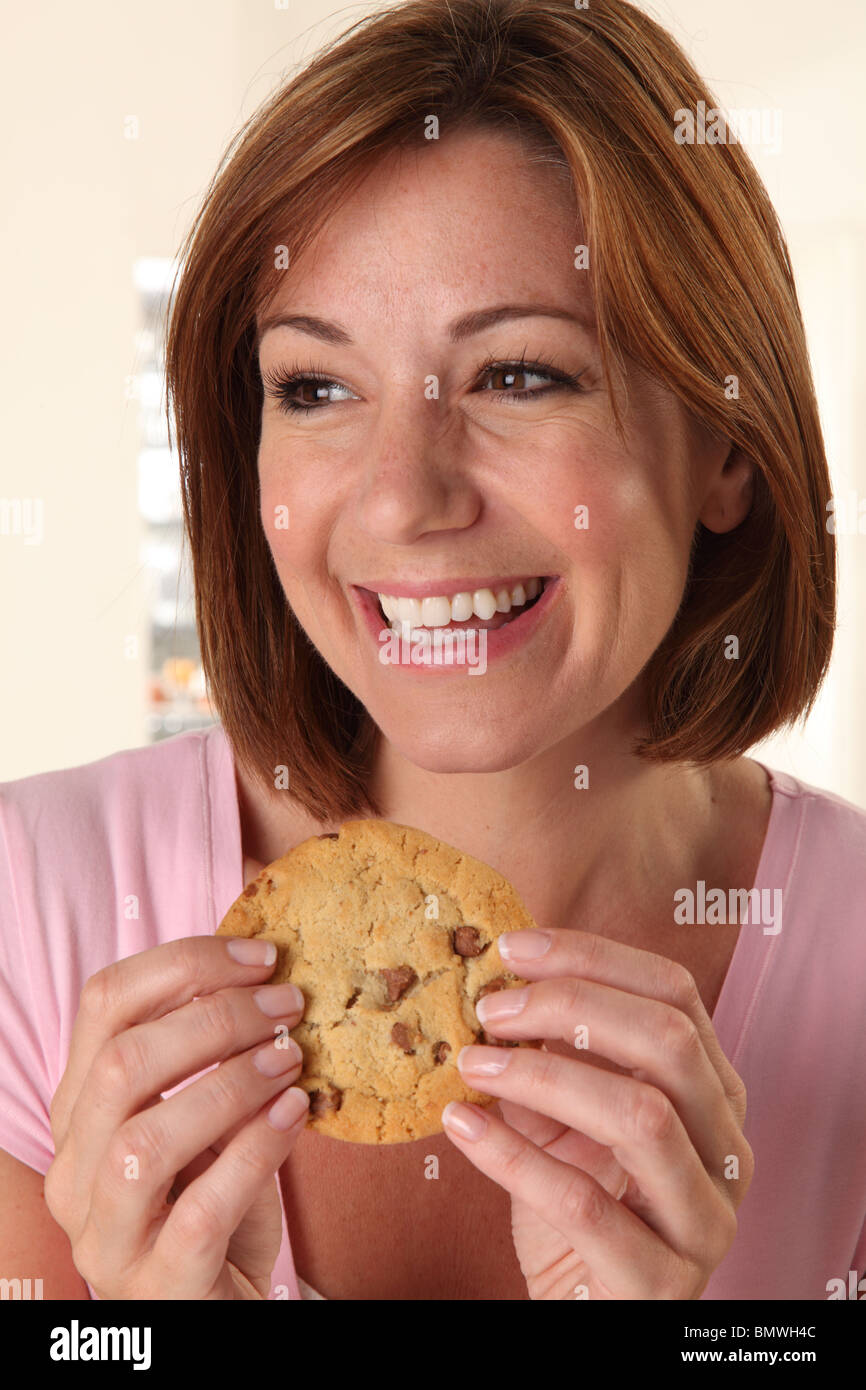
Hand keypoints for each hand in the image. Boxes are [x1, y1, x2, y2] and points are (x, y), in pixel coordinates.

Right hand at [45, 936, 308, 1298]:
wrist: (220, 1304)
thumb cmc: (212, 1199)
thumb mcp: (203, 1119)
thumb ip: (213, 1057)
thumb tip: (269, 976)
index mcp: (80, 1111)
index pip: (103, 1004)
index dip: (183, 963)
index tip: (259, 958)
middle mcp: (75, 1169)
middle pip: (123, 1063)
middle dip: (215, 1019)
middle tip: (287, 1007)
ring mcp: (107, 1234)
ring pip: (146, 1140)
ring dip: (230, 1084)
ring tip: (291, 1061)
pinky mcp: (159, 1284)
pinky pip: (201, 1209)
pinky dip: (255, 1151)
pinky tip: (296, 1114)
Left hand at [442, 927, 752, 1298]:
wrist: (584, 1312)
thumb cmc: (580, 1210)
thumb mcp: (566, 1119)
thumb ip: (552, 1055)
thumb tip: (499, 980)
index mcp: (715, 1093)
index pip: (674, 993)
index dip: (592, 958)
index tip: (512, 948)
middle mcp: (727, 1149)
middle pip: (668, 1042)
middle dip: (570, 1007)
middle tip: (490, 1008)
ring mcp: (704, 1218)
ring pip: (641, 1116)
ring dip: (543, 1076)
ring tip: (472, 1064)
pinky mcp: (660, 1282)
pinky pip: (585, 1204)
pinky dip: (514, 1157)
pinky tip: (462, 1128)